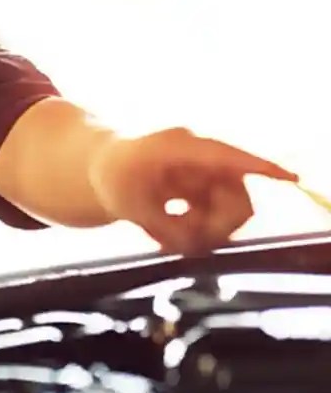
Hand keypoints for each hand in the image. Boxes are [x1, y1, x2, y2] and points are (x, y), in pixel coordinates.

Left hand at [87, 127, 298, 254]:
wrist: (103, 170)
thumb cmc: (111, 177)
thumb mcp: (127, 204)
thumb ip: (163, 224)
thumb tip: (193, 245)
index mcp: (180, 147)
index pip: (226, 157)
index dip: (259, 167)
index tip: (289, 178)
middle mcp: (203, 159)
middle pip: (237, 201)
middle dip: (215, 229)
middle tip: (178, 243)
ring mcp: (210, 175)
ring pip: (230, 216)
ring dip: (202, 233)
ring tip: (161, 236)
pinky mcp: (210, 190)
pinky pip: (219, 221)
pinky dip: (195, 233)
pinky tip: (163, 235)